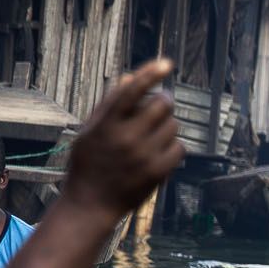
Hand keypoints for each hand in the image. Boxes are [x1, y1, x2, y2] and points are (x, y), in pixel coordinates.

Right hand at [64, 58, 183, 216]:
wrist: (90, 204)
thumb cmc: (88, 163)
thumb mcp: (90, 131)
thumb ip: (109, 104)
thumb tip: (131, 77)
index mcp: (105, 125)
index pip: (131, 92)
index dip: (150, 74)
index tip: (166, 63)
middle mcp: (125, 138)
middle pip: (162, 105)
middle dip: (164, 101)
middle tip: (160, 105)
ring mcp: (143, 156)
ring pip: (173, 126)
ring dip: (167, 126)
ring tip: (152, 136)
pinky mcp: (158, 172)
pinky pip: (179, 148)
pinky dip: (172, 147)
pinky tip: (158, 153)